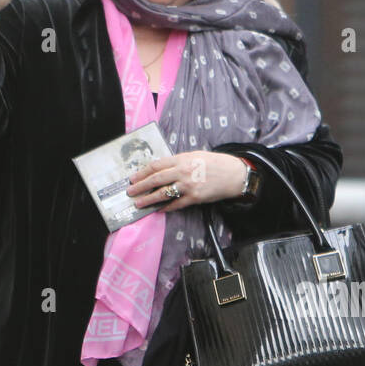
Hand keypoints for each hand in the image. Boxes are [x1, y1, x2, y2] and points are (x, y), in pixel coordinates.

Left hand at [126, 151, 247, 211]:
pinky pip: (176, 204)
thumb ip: (178, 161)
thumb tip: (162, 169)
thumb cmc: (215, 163)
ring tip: (139, 204)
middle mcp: (183, 172)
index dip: (142, 172)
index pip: (156, 165)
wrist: (233, 174)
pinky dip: (166, 207)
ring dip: (149, 199)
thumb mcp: (195, 156)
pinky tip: (158, 209)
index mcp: (182, 159)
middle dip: (140, 187)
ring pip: (163, 193)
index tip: (133, 178)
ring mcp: (188, 186)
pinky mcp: (195, 198)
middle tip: (130, 192)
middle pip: (156, 180)